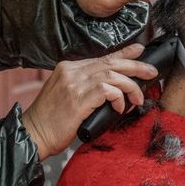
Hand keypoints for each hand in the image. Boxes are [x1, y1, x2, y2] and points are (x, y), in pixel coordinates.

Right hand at [21, 44, 157, 159]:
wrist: (34, 134)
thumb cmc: (51, 121)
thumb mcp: (67, 96)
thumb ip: (85, 87)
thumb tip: (113, 88)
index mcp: (68, 68)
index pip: (101, 57)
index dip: (123, 53)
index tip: (139, 51)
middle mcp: (71, 72)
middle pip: (110, 62)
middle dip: (135, 66)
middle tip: (151, 72)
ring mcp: (74, 84)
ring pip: (112, 75)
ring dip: (130, 86)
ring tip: (138, 98)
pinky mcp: (78, 99)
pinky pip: (107, 90)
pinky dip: (118, 98)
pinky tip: (119, 108)